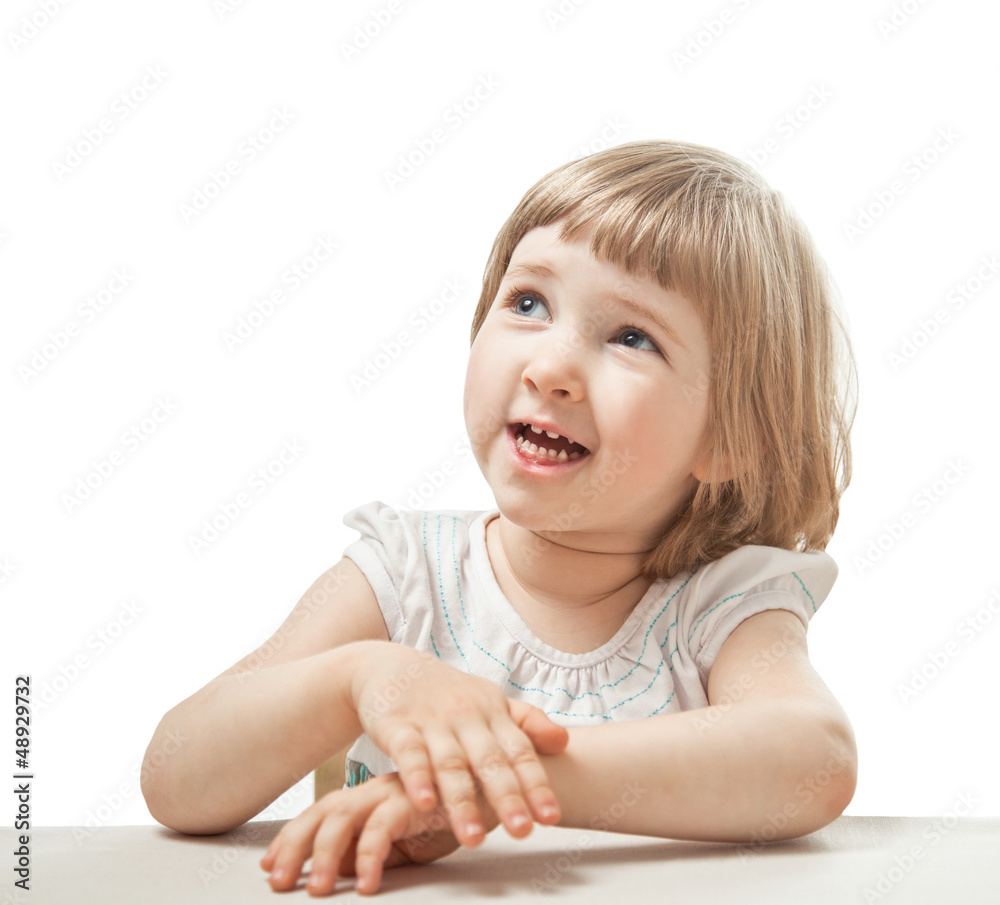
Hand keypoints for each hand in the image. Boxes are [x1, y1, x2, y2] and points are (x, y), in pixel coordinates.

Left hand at [260, 772, 498, 895]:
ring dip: (324, 855)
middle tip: (274, 882)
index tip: (270, 867)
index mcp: (375, 793)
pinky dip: (370, 853)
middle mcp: (379, 787)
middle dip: (293, 846)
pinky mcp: (418, 799)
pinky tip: (365, 882)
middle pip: (323, 812)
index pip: (325, 812)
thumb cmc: (464, 804)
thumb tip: (357, 873)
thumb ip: (388, 845)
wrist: (509, 778)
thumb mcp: (417, 834)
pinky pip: (384, 826)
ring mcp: (396, 790)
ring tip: (314, 892)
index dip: (294, 838)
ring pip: (345, 818)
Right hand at [349, 642, 568, 845]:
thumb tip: (565, 741)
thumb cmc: (448, 694)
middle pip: (489, 761)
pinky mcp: (396, 724)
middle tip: (523, 832)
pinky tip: (424, 803)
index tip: (552, 817)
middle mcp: (466, 717)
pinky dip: (416, 777)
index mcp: (492, 713)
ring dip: (462, 802)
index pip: (519, 752)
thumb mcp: (489, 702)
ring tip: (474, 839)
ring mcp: (431, 720)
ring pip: (450, 764)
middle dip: (506, 797)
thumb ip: (526, 723)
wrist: (391, 666)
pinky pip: (408, 753)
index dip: (536, 784)